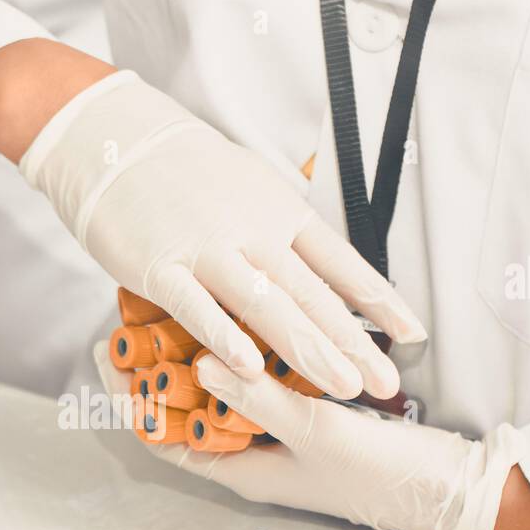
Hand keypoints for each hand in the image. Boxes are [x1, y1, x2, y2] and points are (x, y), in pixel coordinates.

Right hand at [23, 70, 426, 400]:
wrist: (116, 140)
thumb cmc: (184, 172)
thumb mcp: (252, 185)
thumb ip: (285, 228)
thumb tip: (324, 266)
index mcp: (280, 212)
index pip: (342, 263)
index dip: (379, 302)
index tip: (412, 335)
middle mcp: (253, 231)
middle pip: (312, 294)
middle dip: (353, 343)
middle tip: (385, 383)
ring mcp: (207, 249)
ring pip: (265, 304)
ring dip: (308, 349)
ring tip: (340, 388)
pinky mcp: (160, 267)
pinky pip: (197, 307)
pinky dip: (224, 337)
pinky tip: (250, 369)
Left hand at [95, 346, 525, 529]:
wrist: (448, 487)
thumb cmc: (378, 473)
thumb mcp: (314, 432)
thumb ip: (257, 397)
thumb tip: (198, 359)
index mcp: (241, 469)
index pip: (163, 436)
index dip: (131, 399)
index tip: (107, 354)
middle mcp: (252, 451)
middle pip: (187, 407)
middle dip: (160, 366)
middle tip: (137, 315)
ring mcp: (280, 431)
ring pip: (224, 390)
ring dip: (202, 351)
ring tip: (178, 304)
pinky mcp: (309, 411)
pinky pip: (264, 379)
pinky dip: (248, 350)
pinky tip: (242, 313)